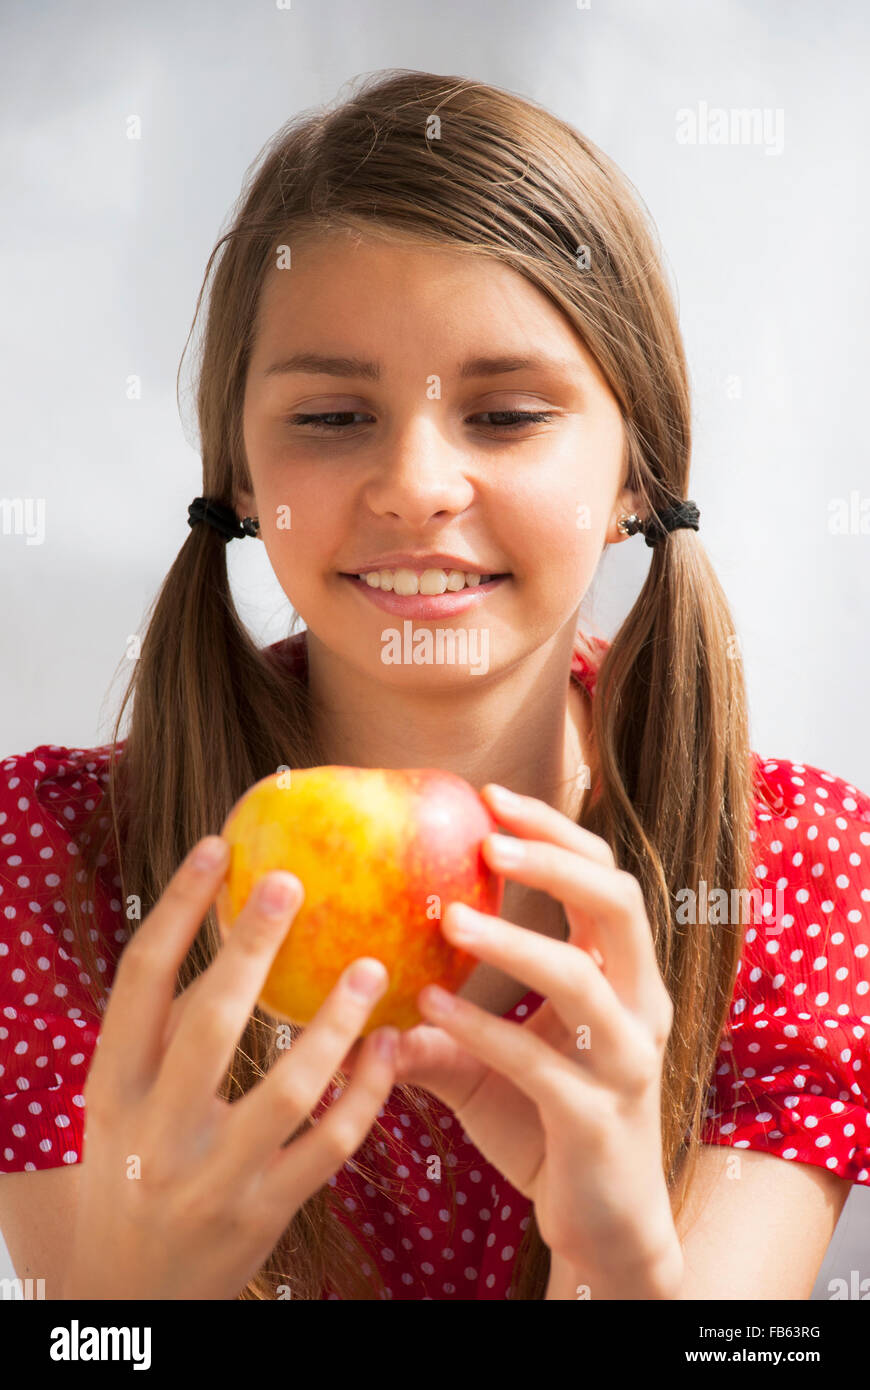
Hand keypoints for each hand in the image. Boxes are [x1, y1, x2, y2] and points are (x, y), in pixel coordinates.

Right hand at [64, 837, 398, 1299]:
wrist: (127, 1291)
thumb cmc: (133, 1167)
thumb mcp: (124, 1101)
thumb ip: (168, 1030)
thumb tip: (230, 933)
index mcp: (113, 1085)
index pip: (140, 979)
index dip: (179, 908)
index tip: (221, 847)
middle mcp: (156, 1130)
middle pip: (210, 1023)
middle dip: (252, 948)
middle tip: (295, 883)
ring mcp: (213, 1177)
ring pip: (288, 1090)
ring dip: (335, 1025)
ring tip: (371, 967)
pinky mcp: (264, 1212)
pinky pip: (330, 1145)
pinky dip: (366, 1093)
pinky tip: (392, 1046)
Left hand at [390, 784, 681, 1293]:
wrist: (603, 1226)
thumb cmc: (546, 1127)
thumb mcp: (488, 1067)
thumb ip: (437, 1027)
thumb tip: (356, 987)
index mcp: (623, 976)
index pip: (603, 876)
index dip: (555, 831)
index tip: (489, 799)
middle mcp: (641, 1006)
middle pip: (618, 902)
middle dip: (552, 861)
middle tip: (485, 844)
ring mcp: (628, 1062)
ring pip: (586, 977)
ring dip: (514, 942)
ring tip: (448, 921)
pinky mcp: (600, 1119)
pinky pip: (544, 1064)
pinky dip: (486, 1032)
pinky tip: (431, 1014)